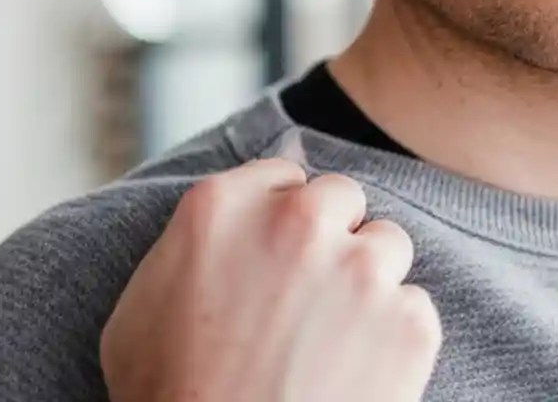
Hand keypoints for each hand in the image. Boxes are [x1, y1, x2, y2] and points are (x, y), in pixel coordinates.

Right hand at [100, 157, 442, 401]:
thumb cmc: (167, 398)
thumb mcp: (142, 305)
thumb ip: (190, 241)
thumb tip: (237, 208)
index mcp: (224, 206)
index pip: (284, 177)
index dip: (283, 219)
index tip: (278, 259)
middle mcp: (297, 222)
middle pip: (341, 197)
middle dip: (332, 238)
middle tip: (309, 298)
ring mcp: (359, 269)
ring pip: (387, 245)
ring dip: (368, 282)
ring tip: (333, 341)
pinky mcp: (408, 322)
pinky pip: (415, 308)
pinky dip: (395, 339)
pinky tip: (356, 373)